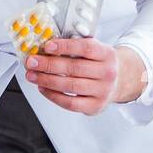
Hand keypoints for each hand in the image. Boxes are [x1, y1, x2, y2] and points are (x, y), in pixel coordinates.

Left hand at [25, 39, 147, 114]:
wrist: (120, 81)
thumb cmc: (100, 64)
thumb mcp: (95, 50)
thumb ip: (76, 48)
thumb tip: (46, 48)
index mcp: (107, 54)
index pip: (86, 48)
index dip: (65, 46)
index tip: (47, 46)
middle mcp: (107, 73)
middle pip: (74, 68)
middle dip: (48, 64)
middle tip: (32, 62)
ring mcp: (102, 91)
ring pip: (70, 86)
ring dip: (47, 80)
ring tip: (32, 75)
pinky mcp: (95, 106)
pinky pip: (70, 102)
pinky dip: (53, 95)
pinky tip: (43, 88)